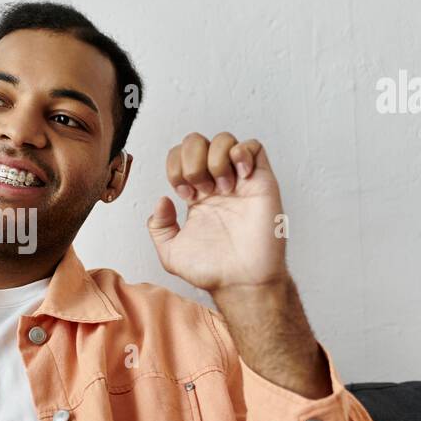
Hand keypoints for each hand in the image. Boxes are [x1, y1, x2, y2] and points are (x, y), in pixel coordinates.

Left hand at [146, 131, 286, 293]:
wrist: (241, 281)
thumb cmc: (212, 270)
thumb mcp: (170, 253)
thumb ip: (159, 227)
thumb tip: (162, 200)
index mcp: (195, 194)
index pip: (178, 157)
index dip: (176, 168)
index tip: (185, 196)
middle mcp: (215, 183)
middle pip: (197, 141)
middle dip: (192, 161)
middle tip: (200, 189)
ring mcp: (239, 180)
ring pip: (224, 139)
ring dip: (216, 158)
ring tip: (222, 187)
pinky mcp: (261, 182)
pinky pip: (254, 147)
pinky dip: (242, 153)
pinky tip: (238, 177)